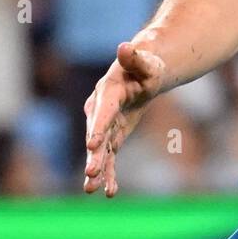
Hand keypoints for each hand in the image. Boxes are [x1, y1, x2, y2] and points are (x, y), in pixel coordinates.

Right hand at [82, 42, 165, 196]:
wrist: (141, 75)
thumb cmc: (146, 66)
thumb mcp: (146, 61)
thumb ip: (135, 57)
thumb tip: (126, 47)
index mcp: (108, 92)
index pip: (103, 111)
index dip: (98, 127)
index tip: (92, 144)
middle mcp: (100, 110)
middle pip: (96, 135)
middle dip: (94, 154)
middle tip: (91, 173)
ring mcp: (104, 125)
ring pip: (100, 151)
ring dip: (97, 170)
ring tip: (92, 190)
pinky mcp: (111, 137)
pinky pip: (109, 157)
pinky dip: (109, 173)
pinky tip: (109, 191)